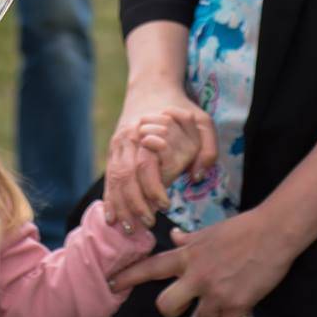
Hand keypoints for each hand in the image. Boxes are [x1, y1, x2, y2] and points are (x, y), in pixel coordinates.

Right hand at [105, 86, 215, 231]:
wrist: (152, 87)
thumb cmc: (180, 108)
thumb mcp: (202, 121)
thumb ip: (207, 147)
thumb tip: (197, 176)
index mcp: (149, 131)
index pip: (146, 166)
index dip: (153, 189)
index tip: (166, 206)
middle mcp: (129, 139)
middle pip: (126, 176)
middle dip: (135, 204)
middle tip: (148, 224)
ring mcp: (118, 145)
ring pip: (114, 179)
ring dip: (120, 206)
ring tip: (128, 229)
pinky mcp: (113, 151)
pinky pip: (108, 178)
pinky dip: (109, 199)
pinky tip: (111, 217)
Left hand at [112, 207, 297, 316]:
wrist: (274, 232)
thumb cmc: (243, 228)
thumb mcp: (210, 231)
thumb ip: (189, 241)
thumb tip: (173, 237)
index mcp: (188, 256)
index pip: (151, 268)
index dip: (127, 277)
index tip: (110, 283)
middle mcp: (196, 276)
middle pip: (165, 307)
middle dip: (172, 310)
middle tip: (186, 303)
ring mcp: (215, 293)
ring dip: (213, 310)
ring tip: (229, 290)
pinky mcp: (235, 306)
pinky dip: (234, 314)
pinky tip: (244, 296)